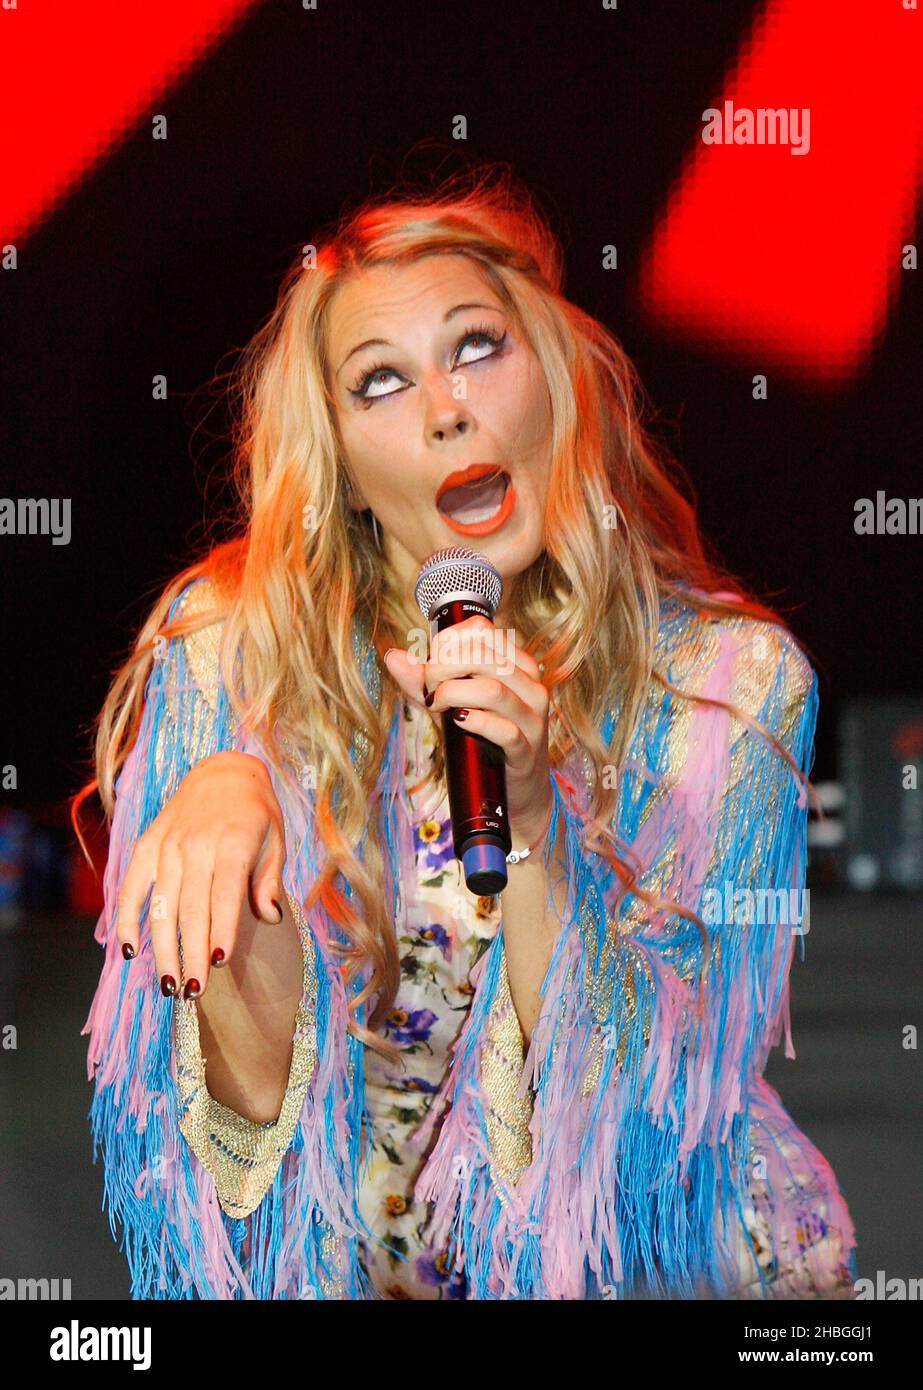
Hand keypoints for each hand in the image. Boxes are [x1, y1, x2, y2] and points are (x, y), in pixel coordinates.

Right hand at [116, 750, 287, 999]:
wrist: (223, 772)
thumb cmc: (256, 814)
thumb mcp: (275, 840)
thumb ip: (268, 880)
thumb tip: (269, 917)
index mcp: (231, 844)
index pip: (225, 896)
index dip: (221, 931)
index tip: (219, 964)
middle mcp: (195, 845)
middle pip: (191, 909)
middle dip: (191, 954)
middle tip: (194, 992)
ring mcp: (167, 846)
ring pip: (161, 905)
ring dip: (162, 948)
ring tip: (169, 985)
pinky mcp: (146, 847)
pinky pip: (132, 888)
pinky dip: (126, 919)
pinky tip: (128, 951)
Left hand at [383, 615, 552, 843]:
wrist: (513, 791)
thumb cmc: (482, 739)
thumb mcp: (450, 704)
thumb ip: (422, 682)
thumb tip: (393, 657)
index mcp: (517, 664)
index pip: (482, 631)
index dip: (446, 642)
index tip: (429, 662)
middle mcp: (530, 685)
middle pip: (484, 656)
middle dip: (443, 668)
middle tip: (427, 688)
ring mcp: (532, 718)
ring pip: (492, 689)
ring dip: (453, 693)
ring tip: (437, 704)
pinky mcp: (527, 749)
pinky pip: (503, 730)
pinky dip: (474, 722)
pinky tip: (458, 722)